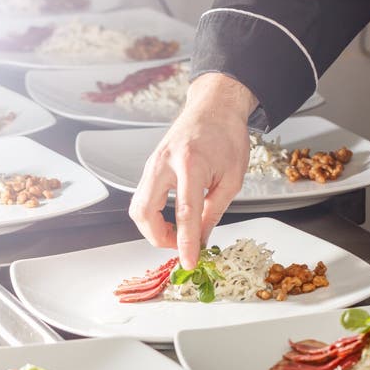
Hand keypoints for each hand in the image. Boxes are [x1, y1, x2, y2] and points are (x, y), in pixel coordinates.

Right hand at [129, 73, 256, 269]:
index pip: (184, 214)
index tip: (189, 262)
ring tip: (178, 234)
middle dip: (158, 238)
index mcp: (191, 164)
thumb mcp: (231, 180)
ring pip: (138, 208)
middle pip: (144, 212)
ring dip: (153, 229)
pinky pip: (142, 199)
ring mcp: (152, 164)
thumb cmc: (227, 136)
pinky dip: (153, 216)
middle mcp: (164, 163)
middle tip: (180, 246)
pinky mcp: (150, 167)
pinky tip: (172, 220)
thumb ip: (214, 213)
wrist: (214, 106)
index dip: (185, 243)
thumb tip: (201, 241)